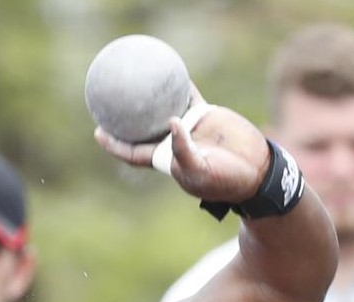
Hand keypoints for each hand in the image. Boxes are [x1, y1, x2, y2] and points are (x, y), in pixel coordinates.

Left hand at [94, 88, 270, 204]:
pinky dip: (180, 84)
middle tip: (107, 100)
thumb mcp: (200, 171)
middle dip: (126, 117)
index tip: (98, 133)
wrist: (255, 169)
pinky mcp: (205, 114)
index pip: (134, 152)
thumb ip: (183, 150)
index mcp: (167, 160)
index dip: (115, 144)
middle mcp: (174, 142)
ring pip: (163, 108)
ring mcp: (189, 127)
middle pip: (143, 128)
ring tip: (135, 78)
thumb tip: (172, 122)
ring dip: (151, 97)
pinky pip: (188, 96)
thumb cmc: (225, 180)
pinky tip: (170, 70)